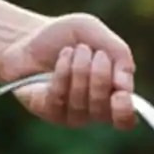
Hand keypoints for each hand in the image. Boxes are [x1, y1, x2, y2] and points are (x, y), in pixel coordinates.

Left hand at [0, 13, 135, 129]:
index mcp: (114, 96)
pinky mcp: (50, 112)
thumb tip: (125, 86)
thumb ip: (120, 53)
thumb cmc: (66, 37)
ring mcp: (72, 114)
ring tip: (74, 50)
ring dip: (79, 70)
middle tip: (95, 53)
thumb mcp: (95, 33)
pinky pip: (60, 97)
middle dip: (100, 76)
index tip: (120, 93)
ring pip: (81, 102)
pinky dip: (62, 72)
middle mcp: (96, 111)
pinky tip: (61, 57)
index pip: (126, 120)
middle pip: (104, 107)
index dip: (125, 111)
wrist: (27, 37)